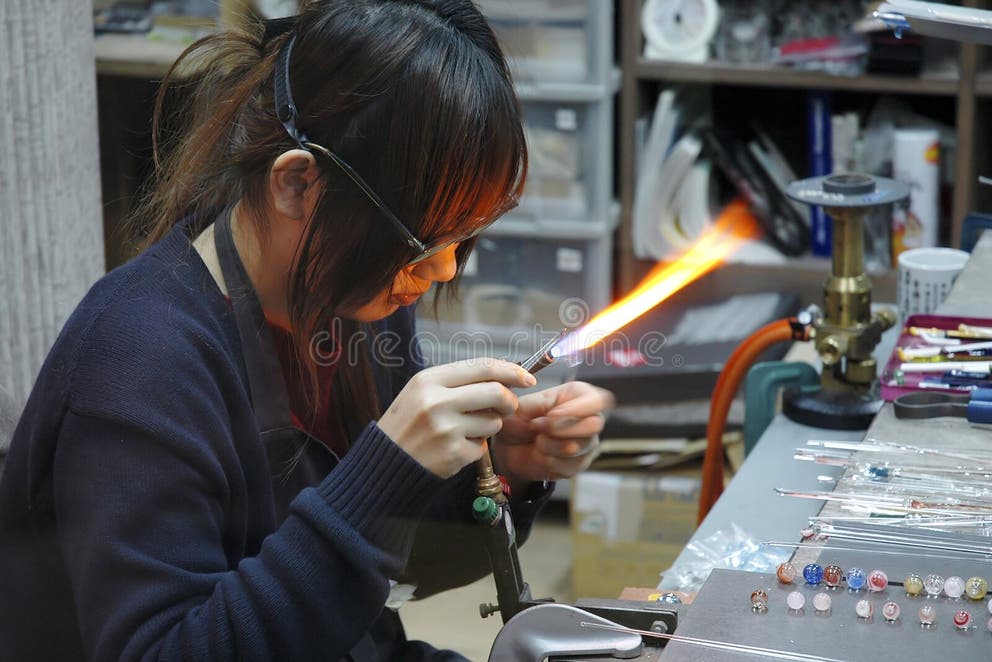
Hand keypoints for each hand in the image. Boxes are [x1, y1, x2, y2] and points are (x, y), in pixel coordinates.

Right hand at [378, 358, 535, 477]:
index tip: (527, 377)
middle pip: (496, 392)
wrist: (384, 463)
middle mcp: (437, 402)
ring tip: (466, 430)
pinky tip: (454, 447)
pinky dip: (475, 447)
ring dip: (489, 426)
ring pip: (493, 422)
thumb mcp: (422, 392)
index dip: (510, 370)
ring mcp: (446, 429)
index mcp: (429, 380)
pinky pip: (482, 446)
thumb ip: (458, 382)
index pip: (482, 367)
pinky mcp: (453, 454)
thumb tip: (502, 377)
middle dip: (509, 400)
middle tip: (508, 406)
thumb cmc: (407, 424)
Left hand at [493, 381, 613, 482]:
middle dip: (559, 428)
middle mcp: (589, 418)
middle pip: (594, 425)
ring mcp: (587, 443)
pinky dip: (549, 461)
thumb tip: (556, 414)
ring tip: (536, 440)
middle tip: (536, 427)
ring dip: (549, 445)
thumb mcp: (523, 405)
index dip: (577, 409)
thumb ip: (540, 404)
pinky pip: (570, 466)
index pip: (598, 400)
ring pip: (578, 446)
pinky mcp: (579, 464)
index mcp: (579, 396)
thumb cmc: (518, 420)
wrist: (509, 447)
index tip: (551, 414)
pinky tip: (540, 454)